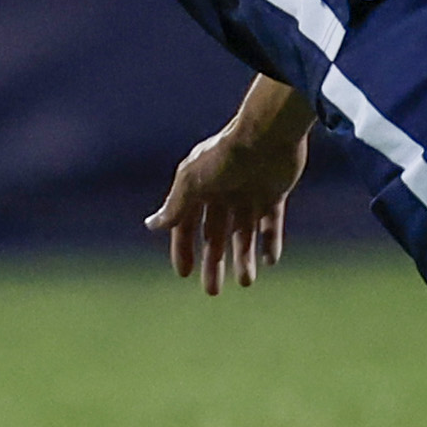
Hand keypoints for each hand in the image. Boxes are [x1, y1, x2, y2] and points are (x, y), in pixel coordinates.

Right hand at [145, 116, 309, 296]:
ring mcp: (249, 192)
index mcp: (200, 186)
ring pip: (244, 233)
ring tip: (246, 282)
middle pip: (215, 234)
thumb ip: (175, 206)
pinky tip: (269, 261)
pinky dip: (270, 242)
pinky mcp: (274, 193)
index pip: (187, 223)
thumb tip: (152, 225)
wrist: (267, 134)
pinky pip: (271, 223)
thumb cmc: (225, 156)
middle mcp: (223, 191)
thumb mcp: (193, 182)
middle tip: (212, 291)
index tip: (184, 274)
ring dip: (244, 258)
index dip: (183, 248)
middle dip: (213, 262)